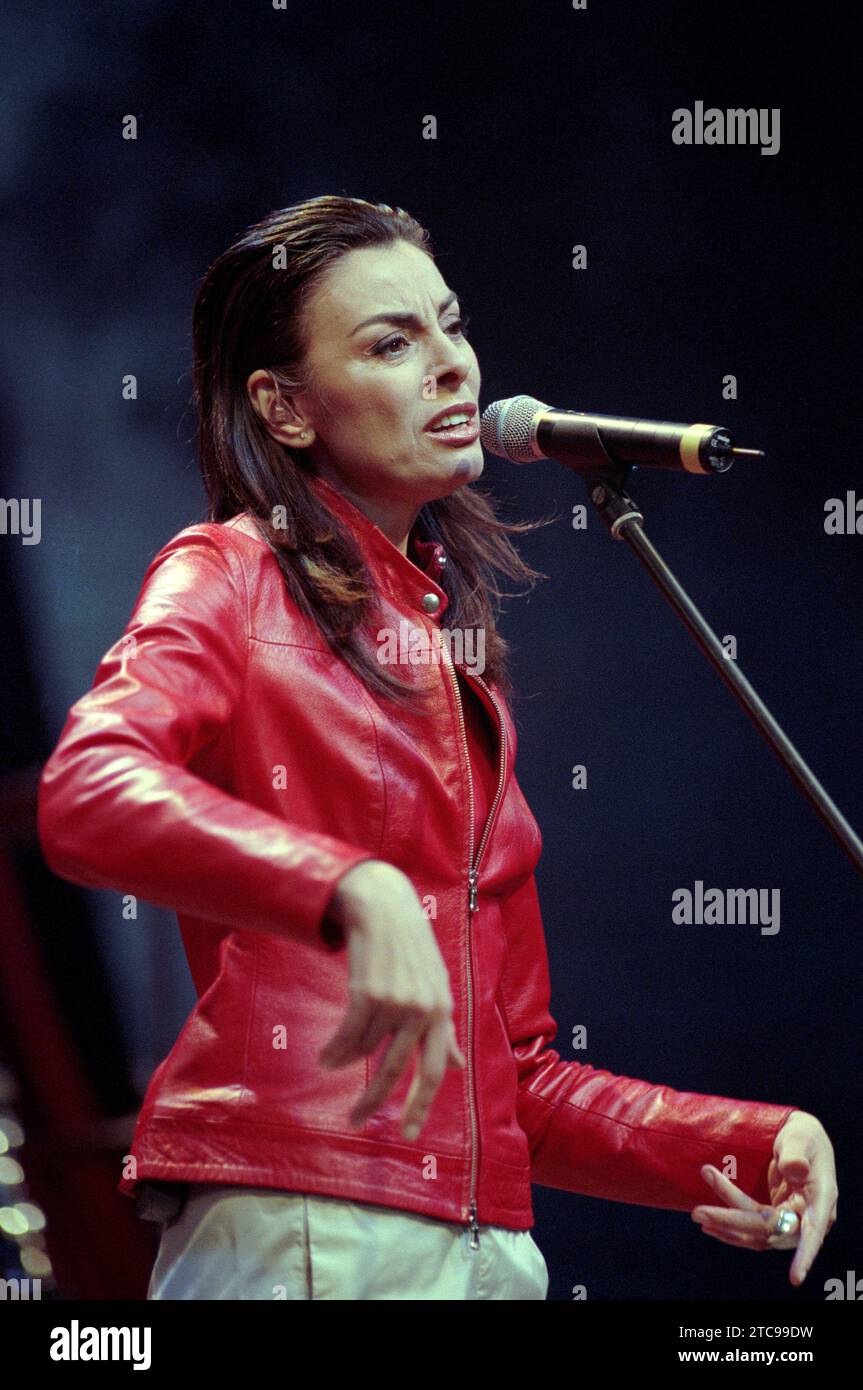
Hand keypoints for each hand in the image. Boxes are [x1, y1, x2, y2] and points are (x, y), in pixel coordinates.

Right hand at [318, 860, 465, 1140]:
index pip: (436, 1069)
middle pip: (395, 1070)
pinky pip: (347, 1036)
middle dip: (373, 1100)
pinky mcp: (367, 993)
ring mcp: (395, 1002)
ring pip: (363, 1050)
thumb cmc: (410, 948)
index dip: (422, 1104)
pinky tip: (326, 1056)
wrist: (383, 906)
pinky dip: (334, 1049)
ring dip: (344, 1059)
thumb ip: (444, 1029)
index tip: (410, 1134)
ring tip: (331, 1060)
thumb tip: (460, 1066)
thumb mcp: (436, 986)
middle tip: (355, 1121)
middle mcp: (422, 1010)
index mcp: (442, 1012)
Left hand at [691, 1110, 837, 1285]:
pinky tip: (709, 1224)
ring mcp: (789, 1220)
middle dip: (733, 1221)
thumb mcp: (802, 1137)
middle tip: (699, 1212)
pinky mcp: (774, 1217)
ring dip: (726, 1223)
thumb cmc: (804, 1136)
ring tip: (698, 1213)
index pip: (813, 1231)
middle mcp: (807, 1216)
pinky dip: (731, 1226)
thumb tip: (793, 1169)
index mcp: (821, 1199)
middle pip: (770, 1229)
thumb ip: (796, 1153)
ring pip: (756, 1231)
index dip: (805, 1255)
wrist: (800, 1138)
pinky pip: (752, 1229)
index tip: (795, 1278)